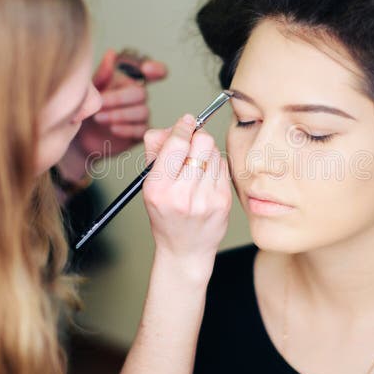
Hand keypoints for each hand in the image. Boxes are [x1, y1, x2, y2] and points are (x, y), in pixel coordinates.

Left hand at [57, 49, 167, 182]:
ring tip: (99, 118)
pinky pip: (141, 130)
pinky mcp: (139, 134)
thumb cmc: (87, 108)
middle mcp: (138, 98)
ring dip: (120, 114)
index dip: (157, 69)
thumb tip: (111, 53)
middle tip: (99, 103)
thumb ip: (103, 74)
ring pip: (142, 111)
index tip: (146, 69)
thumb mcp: (91, 90)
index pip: (155, 73)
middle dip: (119, 98)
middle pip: (141, 93)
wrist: (80, 137)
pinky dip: (126, 129)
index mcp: (129, 82)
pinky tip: (113, 129)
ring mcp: (140, 116)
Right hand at [142, 115, 231, 280]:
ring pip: (215, 152)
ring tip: (198, 166)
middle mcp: (181, 195)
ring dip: (207, 152)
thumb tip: (172, 127)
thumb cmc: (166, 215)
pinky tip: (207, 178)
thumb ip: (156, 151)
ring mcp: (205, 199)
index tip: (186, 122)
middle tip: (193, 143)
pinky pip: (224, 167)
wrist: (184, 251)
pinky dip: (216, 166)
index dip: (183, 127)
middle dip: (197, 137)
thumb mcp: (150, 185)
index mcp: (157, 189)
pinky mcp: (223, 202)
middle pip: (202, 141)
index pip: (176, 143)